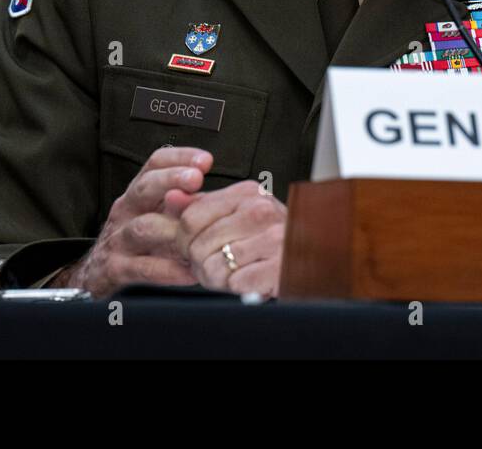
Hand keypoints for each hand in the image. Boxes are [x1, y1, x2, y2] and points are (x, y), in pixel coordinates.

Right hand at [52, 147, 211, 295]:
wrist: (95, 275)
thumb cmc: (139, 243)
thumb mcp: (158, 217)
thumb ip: (187, 206)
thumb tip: (228, 196)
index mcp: (139, 194)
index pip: (154, 164)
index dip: (179, 158)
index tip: (205, 160)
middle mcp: (126, 211)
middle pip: (145, 187)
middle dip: (171, 179)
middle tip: (196, 178)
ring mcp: (119, 240)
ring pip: (142, 227)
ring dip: (171, 227)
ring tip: (196, 229)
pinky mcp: (116, 269)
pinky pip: (143, 268)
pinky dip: (169, 271)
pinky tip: (190, 272)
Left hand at [176, 179, 286, 297]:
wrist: (311, 259)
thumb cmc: (268, 238)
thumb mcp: (234, 214)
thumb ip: (199, 206)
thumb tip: (170, 197)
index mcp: (247, 194)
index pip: (191, 217)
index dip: (183, 240)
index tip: (191, 248)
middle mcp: (261, 211)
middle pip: (199, 244)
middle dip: (200, 262)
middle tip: (212, 266)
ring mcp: (274, 238)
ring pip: (216, 266)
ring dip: (217, 278)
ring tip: (230, 274)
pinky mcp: (280, 267)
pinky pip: (236, 283)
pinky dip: (236, 287)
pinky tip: (246, 282)